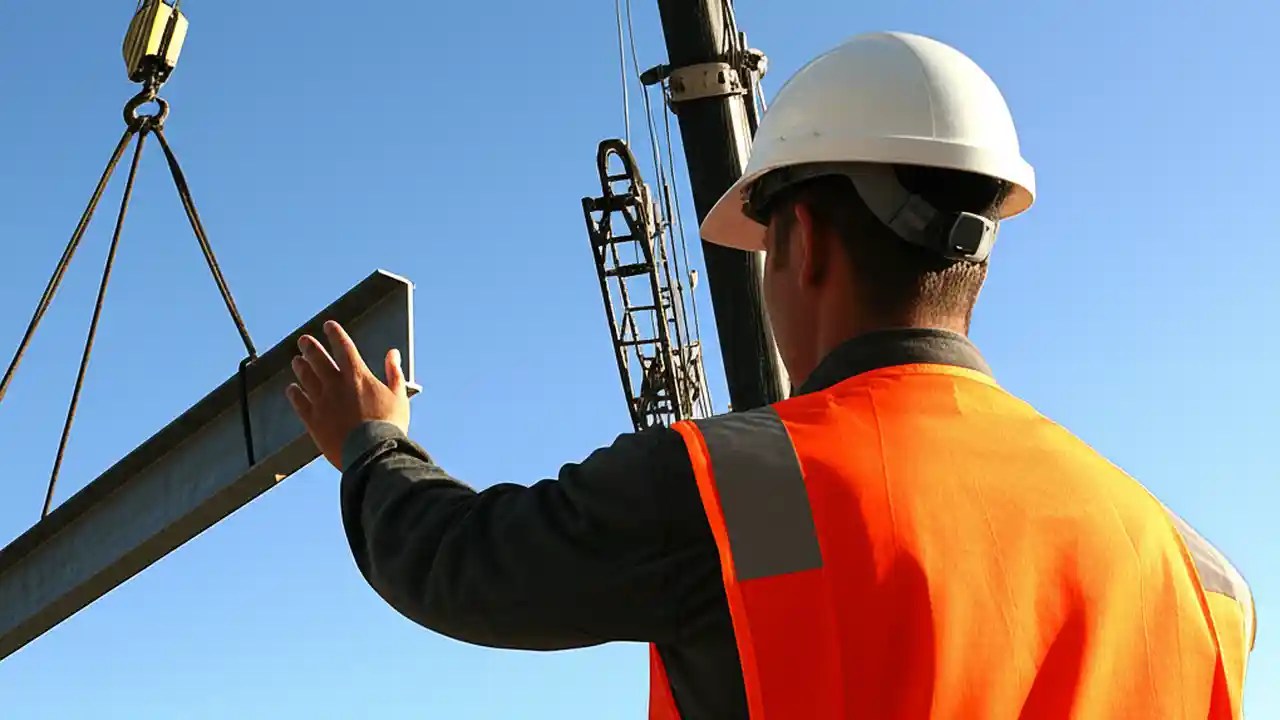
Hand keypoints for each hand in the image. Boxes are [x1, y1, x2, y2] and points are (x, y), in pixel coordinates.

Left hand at [286, 320, 409, 469]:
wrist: (371, 453)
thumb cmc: (390, 425)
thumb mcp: (400, 396)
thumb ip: (394, 373)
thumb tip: (393, 353)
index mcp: (358, 376)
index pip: (343, 347)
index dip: (335, 334)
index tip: (328, 325)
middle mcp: (336, 385)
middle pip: (318, 359)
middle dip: (310, 347)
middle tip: (303, 340)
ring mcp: (322, 402)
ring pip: (306, 378)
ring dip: (300, 367)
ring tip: (296, 360)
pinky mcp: (313, 421)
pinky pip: (299, 403)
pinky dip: (294, 394)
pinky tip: (291, 389)